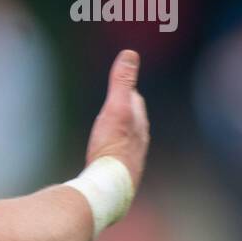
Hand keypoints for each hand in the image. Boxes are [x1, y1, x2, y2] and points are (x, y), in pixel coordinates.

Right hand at [86, 49, 149, 190]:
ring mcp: (130, 161)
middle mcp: (138, 143)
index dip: (128, 92)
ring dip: (119, 135)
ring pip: (126, 142)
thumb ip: (122, 82)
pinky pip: (116, 159)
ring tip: (108, 131)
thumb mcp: (116, 108)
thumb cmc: (112, 146)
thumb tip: (130, 54)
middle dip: (126, 112)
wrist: (109, 186)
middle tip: (115, 104)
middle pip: (133, 122)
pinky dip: (111, 153)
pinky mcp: (119, 176)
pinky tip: (102, 159)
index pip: (136, 101)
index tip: (122, 85)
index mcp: (139, 125)